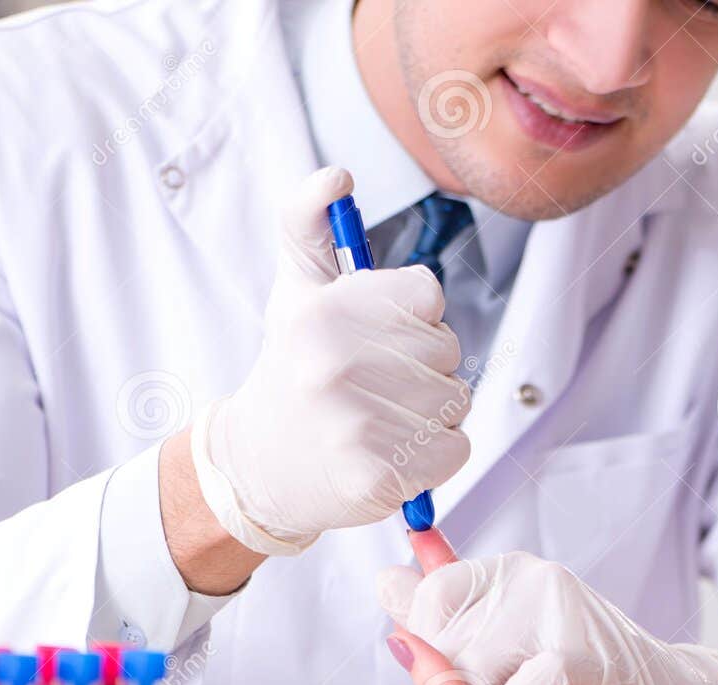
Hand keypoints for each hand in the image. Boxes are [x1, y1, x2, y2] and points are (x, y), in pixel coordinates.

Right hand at [192, 167, 471, 552]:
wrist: (260, 469)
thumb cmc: (291, 370)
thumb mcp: (294, 292)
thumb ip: (307, 224)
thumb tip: (335, 175)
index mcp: (324, 312)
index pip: (427, 295)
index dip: (409, 318)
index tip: (370, 339)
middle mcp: (336, 363)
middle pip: (448, 349)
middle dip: (423, 368)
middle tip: (372, 388)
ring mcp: (357, 423)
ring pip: (457, 400)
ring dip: (431, 414)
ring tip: (379, 422)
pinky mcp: (377, 476)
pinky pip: (456, 449)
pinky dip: (435, 457)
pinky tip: (390, 455)